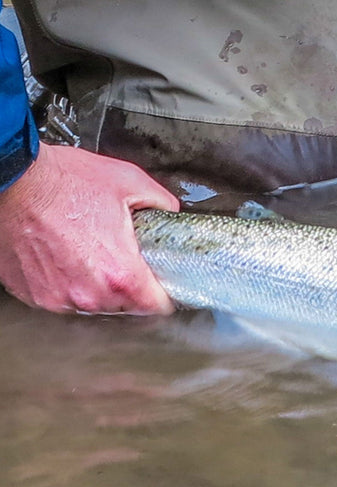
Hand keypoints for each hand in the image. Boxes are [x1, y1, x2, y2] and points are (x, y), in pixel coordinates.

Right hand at [0, 144, 178, 314]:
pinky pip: (62, 298)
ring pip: (92, 305)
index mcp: (119, 273)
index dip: (164, 294)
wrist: (12, 179)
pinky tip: (65, 257)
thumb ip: (161, 204)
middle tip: (121, 258)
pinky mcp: (33, 295)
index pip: (156, 306)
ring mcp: (57, 298)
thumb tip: (171, 214)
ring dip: (96, 287)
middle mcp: (87, 294)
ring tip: (88, 253)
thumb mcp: (129, 182)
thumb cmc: (63, 180)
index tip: (162, 285)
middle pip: (124, 307)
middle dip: (129, 287)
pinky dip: (67, 283)